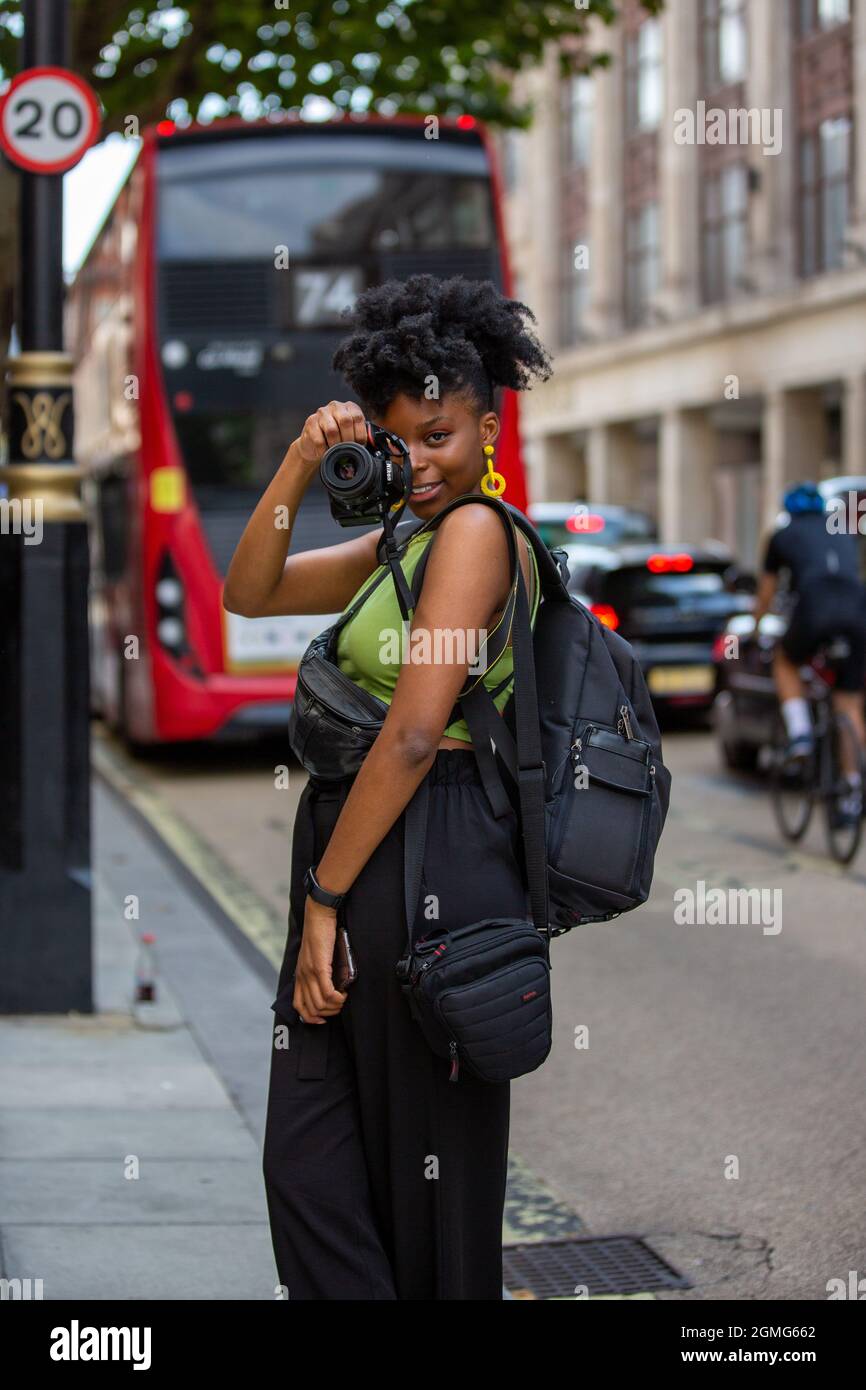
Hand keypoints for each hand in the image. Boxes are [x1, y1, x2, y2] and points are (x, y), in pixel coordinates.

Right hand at [292, 401, 368, 468]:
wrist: (314, 446)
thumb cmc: (336, 440)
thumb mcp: (351, 435)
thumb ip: (361, 436)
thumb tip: (372, 445)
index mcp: (349, 407)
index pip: (358, 417)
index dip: (359, 434)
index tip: (358, 445)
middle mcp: (336, 406)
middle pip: (345, 421)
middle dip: (348, 439)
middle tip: (347, 449)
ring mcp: (322, 413)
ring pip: (332, 430)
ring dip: (335, 445)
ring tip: (335, 451)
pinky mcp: (310, 422)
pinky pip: (319, 439)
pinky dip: (323, 450)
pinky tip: (324, 452)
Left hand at [293, 895, 347, 1023]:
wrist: (318, 916)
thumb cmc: (320, 934)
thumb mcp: (315, 957)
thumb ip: (318, 972)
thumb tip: (332, 986)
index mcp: (299, 975)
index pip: (298, 1006)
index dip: (311, 1018)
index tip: (324, 1019)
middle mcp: (302, 977)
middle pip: (311, 1010)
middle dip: (327, 1014)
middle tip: (339, 1006)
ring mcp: (310, 973)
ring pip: (320, 1004)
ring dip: (334, 1007)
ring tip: (343, 999)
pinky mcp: (319, 967)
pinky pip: (327, 992)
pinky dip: (337, 998)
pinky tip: (343, 994)